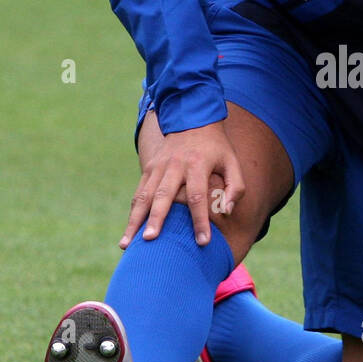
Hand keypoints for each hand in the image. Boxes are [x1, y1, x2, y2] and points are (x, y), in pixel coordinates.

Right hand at [119, 116, 245, 248]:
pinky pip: (139, 192)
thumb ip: (236, 187)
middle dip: (156, 219)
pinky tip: (128, 231)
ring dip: (134, 220)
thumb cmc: (216, 147)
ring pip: (144, 196)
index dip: (200, 220)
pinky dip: (133, 212)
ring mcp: (159, 166)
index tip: (202, 242)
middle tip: (151, 240)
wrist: (192, 117)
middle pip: (163, 195)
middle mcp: (175, 166)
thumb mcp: (233, 161)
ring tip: (126, 244)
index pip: (197, 196)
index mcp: (198, 164)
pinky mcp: (149, 168)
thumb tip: (227, 212)